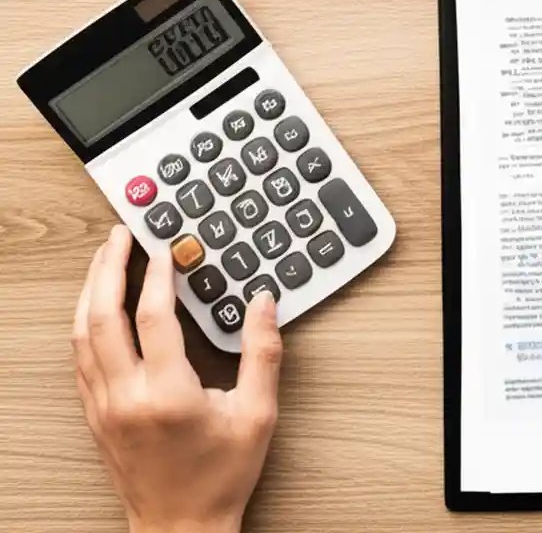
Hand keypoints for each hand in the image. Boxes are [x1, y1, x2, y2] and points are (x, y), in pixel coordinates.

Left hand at [72, 225, 282, 532]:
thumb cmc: (222, 477)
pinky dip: (86, 324)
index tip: (165, 248)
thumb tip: (264, 303)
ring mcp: (104, 407)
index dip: (158, 275)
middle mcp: (126, 397)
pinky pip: (80, 359)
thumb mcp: (258, 415)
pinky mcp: (95, 416)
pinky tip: (97, 309)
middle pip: (103, 316)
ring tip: (105, 261)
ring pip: (81, 335)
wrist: (181, 527)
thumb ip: (263, 354)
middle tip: (119, 236)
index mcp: (168, 394)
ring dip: (90, 291)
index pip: (154, 317)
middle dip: (108, 269)